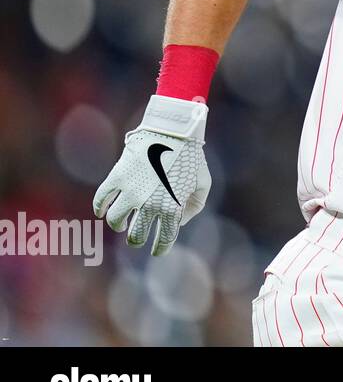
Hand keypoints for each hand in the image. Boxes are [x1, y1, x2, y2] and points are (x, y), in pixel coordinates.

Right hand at [93, 95, 212, 255]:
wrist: (173, 131)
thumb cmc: (191, 157)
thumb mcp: (203, 184)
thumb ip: (194, 207)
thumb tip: (178, 223)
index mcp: (172, 208)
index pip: (164, 239)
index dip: (160, 248)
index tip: (158, 250)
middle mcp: (149, 205)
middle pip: (136, 236)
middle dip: (137, 240)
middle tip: (137, 237)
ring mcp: (131, 192)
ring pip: (115, 220)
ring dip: (118, 224)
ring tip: (122, 223)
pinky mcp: (117, 177)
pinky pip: (101, 200)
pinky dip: (100, 208)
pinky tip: (103, 210)